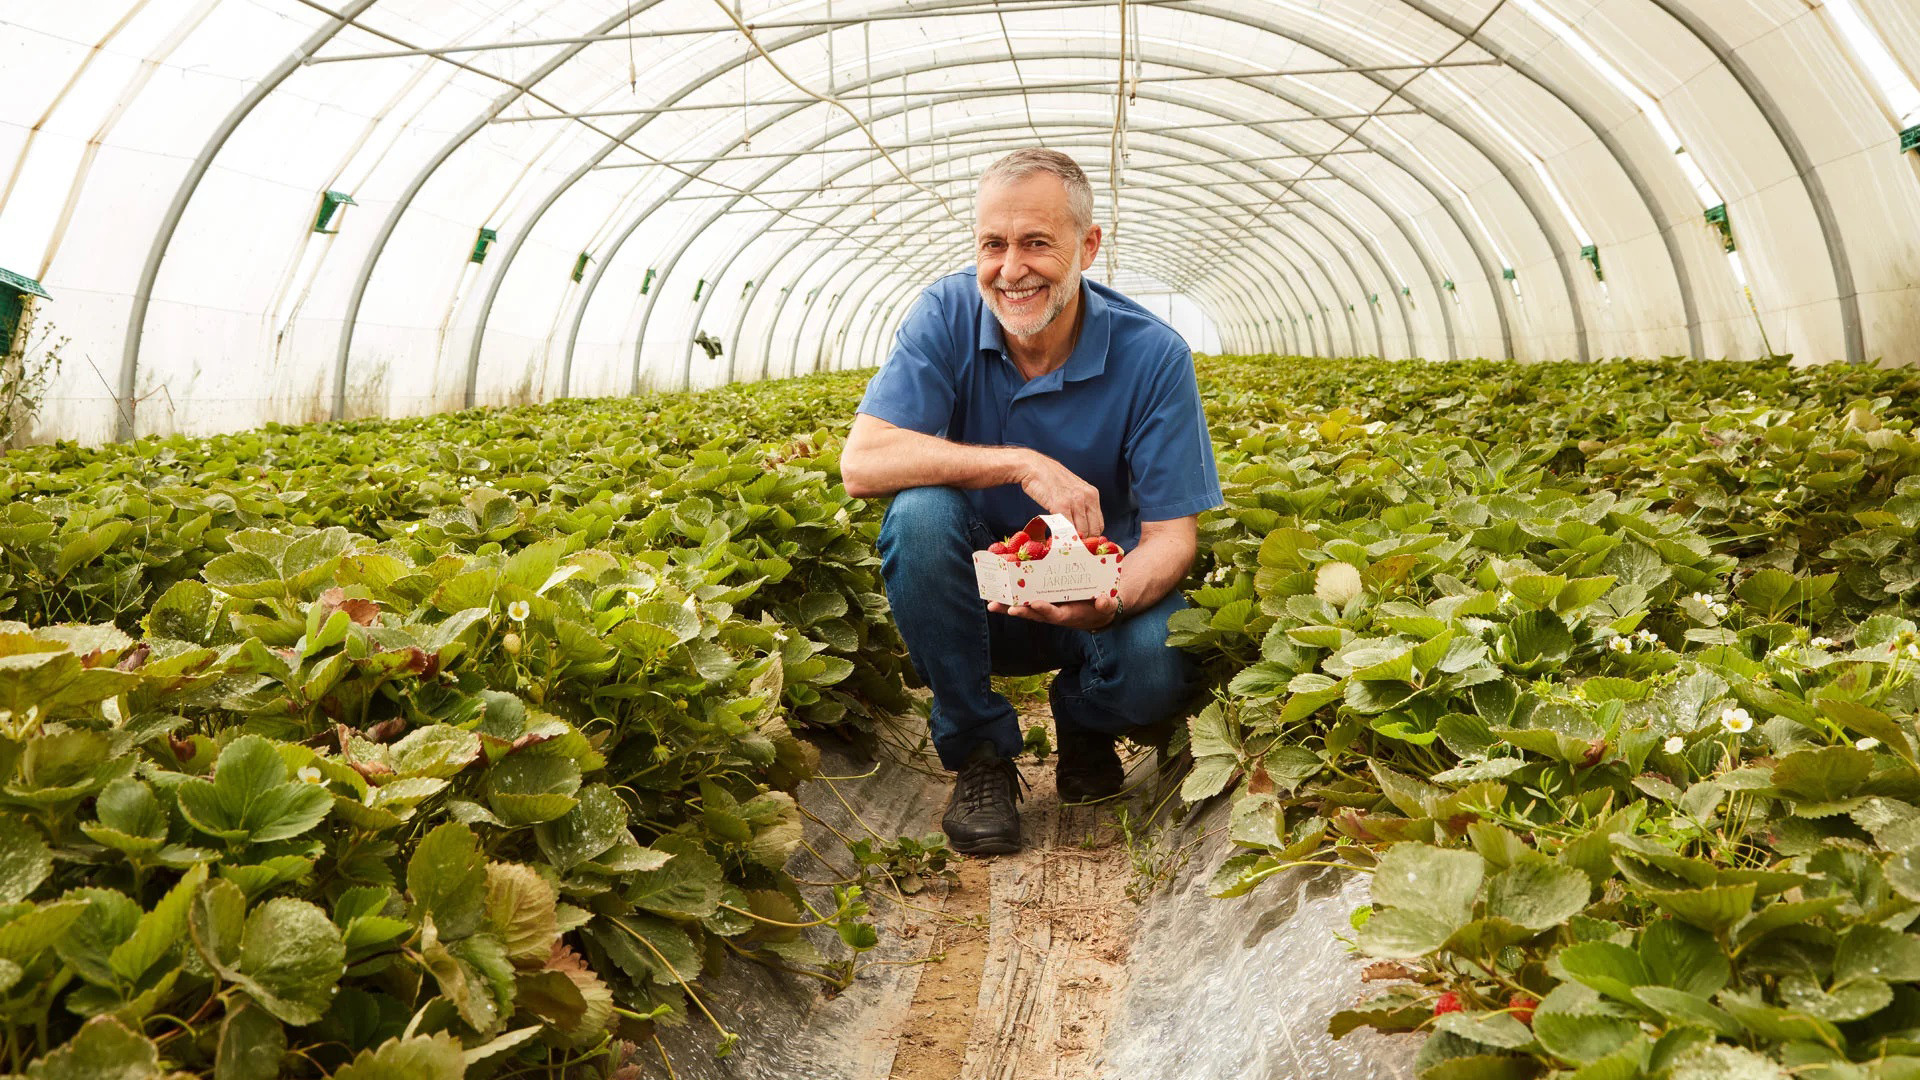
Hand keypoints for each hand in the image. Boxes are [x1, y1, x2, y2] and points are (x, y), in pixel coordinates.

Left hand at [988, 594, 1117, 630]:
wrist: (1096, 608)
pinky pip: (1025, 600)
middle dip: (1018, 610)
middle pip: (1033, 614)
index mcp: (1069, 615)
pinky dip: (1011, 597)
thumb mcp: (1107, 606)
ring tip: (991, 603)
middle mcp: (1054, 613)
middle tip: (1002, 606)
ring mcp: (1046, 608)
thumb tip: (1103, 601)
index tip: (1035, 604)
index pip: (1055, 614)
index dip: (1045, 610)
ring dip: (1008, 605)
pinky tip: (996, 593)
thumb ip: (1106, 604)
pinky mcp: (1042, 601)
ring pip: (1025, 608)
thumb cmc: (1101, 606)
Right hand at [1015, 450, 1103, 538]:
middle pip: (1092, 531)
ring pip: (1081, 532)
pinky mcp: (1060, 505)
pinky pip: (1067, 528)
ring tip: (1063, 541)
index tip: (1081, 541)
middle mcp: (1087, 497)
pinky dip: (1062, 535)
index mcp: (1092, 494)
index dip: (1090, 536)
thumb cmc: (1051, 479)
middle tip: (1071, 544)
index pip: (1099, 524)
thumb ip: (1081, 506)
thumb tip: (1083, 528)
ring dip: (1072, 539)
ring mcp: (1075, 502)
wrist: (1034, 467)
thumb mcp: (1074, 490)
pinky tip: (1056, 535)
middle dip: (1082, 540)